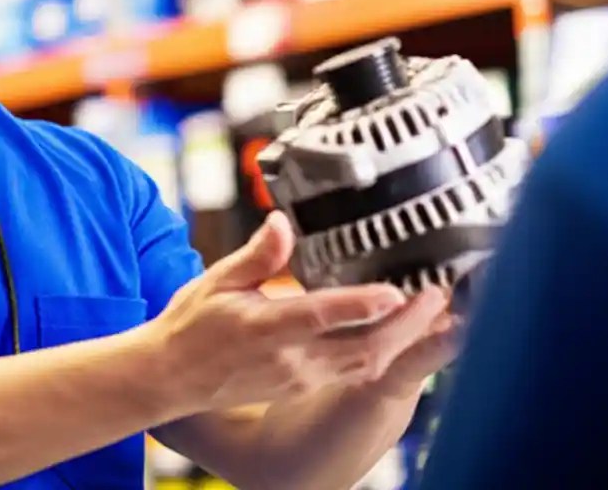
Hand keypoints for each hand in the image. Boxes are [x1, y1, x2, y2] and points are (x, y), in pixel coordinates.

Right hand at [147, 211, 447, 415]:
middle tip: (438, 296)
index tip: (400, 291)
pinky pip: (354, 373)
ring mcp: (299, 378)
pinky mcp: (303, 386)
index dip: (365, 305)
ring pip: (365, 366)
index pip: (325, 316)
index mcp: (267, 328)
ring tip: (432, 313)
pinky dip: (384, 354)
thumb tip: (280, 222)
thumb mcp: (218, 280)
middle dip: (407, 327)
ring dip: (402, 342)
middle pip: (363, 349)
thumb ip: (257, 254)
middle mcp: (290, 360)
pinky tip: (399, 334)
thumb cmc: (192, 324)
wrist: (170, 378)